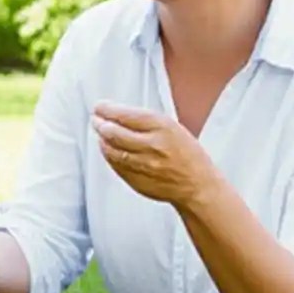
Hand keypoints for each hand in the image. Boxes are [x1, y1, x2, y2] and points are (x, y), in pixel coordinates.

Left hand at [91, 101, 220, 206]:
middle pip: (114, 133)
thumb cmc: (188, 155)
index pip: (126, 115)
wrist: (197, 186)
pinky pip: (115, 165)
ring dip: (102, 140)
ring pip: (111, 150)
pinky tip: (108, 149)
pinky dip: (109, 155)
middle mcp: (152, 146)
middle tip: (96, 119)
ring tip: (100, 133)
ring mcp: (143, 165)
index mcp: (163, 128)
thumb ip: (146, 122)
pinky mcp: (136, 180)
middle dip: (101, 124)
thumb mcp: (173, 128)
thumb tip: (117, 114)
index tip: (100, 106)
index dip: (108, 110)